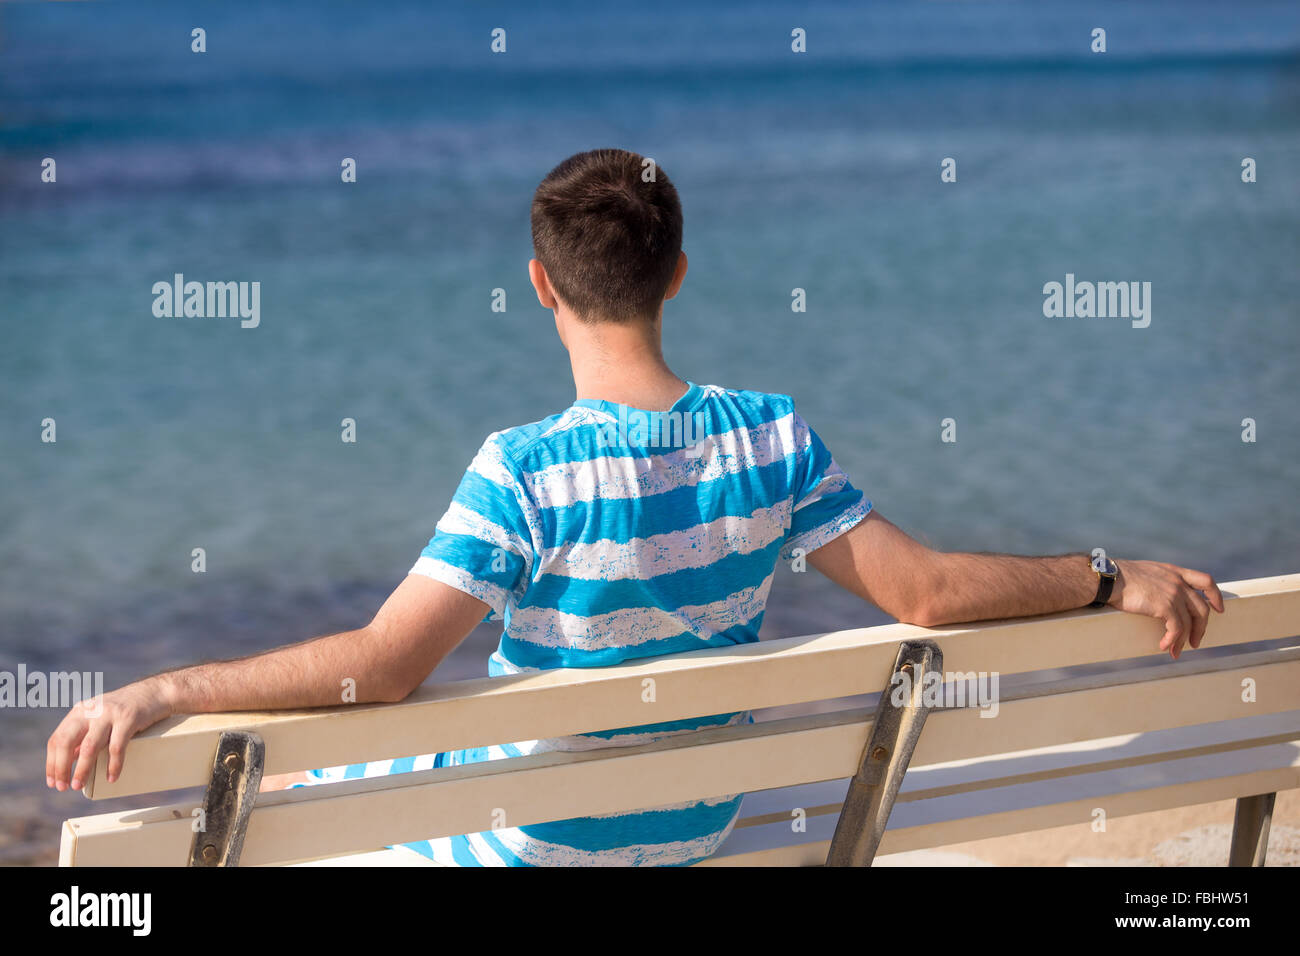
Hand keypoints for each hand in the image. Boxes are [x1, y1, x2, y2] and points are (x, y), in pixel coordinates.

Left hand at [45, 677, 173, 791]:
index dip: (52, 763)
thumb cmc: (127, 708)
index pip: (57, 739)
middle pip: (66, 742)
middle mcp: (90, 711)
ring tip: (79, 785)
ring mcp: (109, 714)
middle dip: (61, 767)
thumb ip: (85, 735)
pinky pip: (116, 747)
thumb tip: (70, 759)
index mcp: (80, 712)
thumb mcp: (101, 717)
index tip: (53, 782)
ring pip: (89, 747)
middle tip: (62, 787)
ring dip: (82, 769)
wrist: (157, 691)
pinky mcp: (128, 718)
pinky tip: (112, 777)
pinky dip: (113, 765)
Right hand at [1106, 560, 1223, 659]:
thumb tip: (1157, 593)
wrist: (1110, 577)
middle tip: (1195, 642)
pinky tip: (1163, 646)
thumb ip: (1160, 580)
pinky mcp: (1165, 606)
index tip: (1218, 609)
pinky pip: (1176, 628)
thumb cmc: (1119, 575)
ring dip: (1184, 640)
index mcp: (1175, 572)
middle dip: (1201, 628)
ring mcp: (1173, 593)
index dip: (1215, 596)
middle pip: (1201, 608)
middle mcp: (1178, 582)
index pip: (1206, 581)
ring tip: (1176, 651)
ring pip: (1189, 622)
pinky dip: (1172, 640)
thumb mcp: (1147, 572)